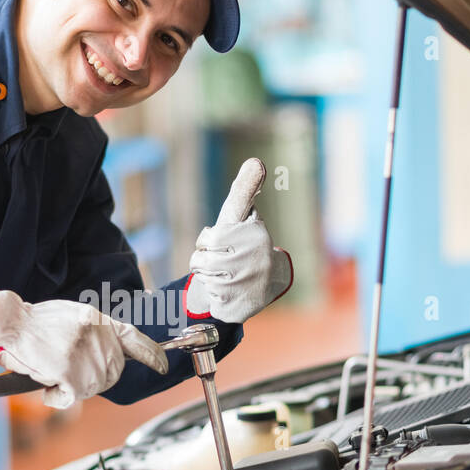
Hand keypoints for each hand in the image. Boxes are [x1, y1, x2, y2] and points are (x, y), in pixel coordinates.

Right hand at [0, 284, 167, 408]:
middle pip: (113, 373)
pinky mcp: (70, 373)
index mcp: (101, 322)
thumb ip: (94, 334)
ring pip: (91, 388)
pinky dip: (56, 397)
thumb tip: (106, 354)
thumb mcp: (74, 316)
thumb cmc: (36, 322)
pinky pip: (70, 398)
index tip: (162, 365)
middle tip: (69, 370)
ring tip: (52, 371)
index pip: (135, 339)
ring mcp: (86, 357)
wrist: (13, 323)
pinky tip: (47, 387)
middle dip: (94, 378)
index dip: (151, 354)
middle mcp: (99, 339)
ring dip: (71, 387)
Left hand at [184, 158, 293, 323]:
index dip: (207, 243)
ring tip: (225, 276)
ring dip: (208, 279)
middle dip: (202, 262)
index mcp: (254, 234)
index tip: (216, 243)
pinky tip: (229, 293)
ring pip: (203, 281)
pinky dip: (213, 298)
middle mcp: (255, 259)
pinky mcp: (240, 308)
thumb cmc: (246, 243)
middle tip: (218, 262)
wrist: (269, 283)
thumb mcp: (243, 216)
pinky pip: (209, 301)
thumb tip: (257, 161)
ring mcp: (248, 285)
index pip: (208, 240)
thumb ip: (244, 189)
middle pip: (200, 262)